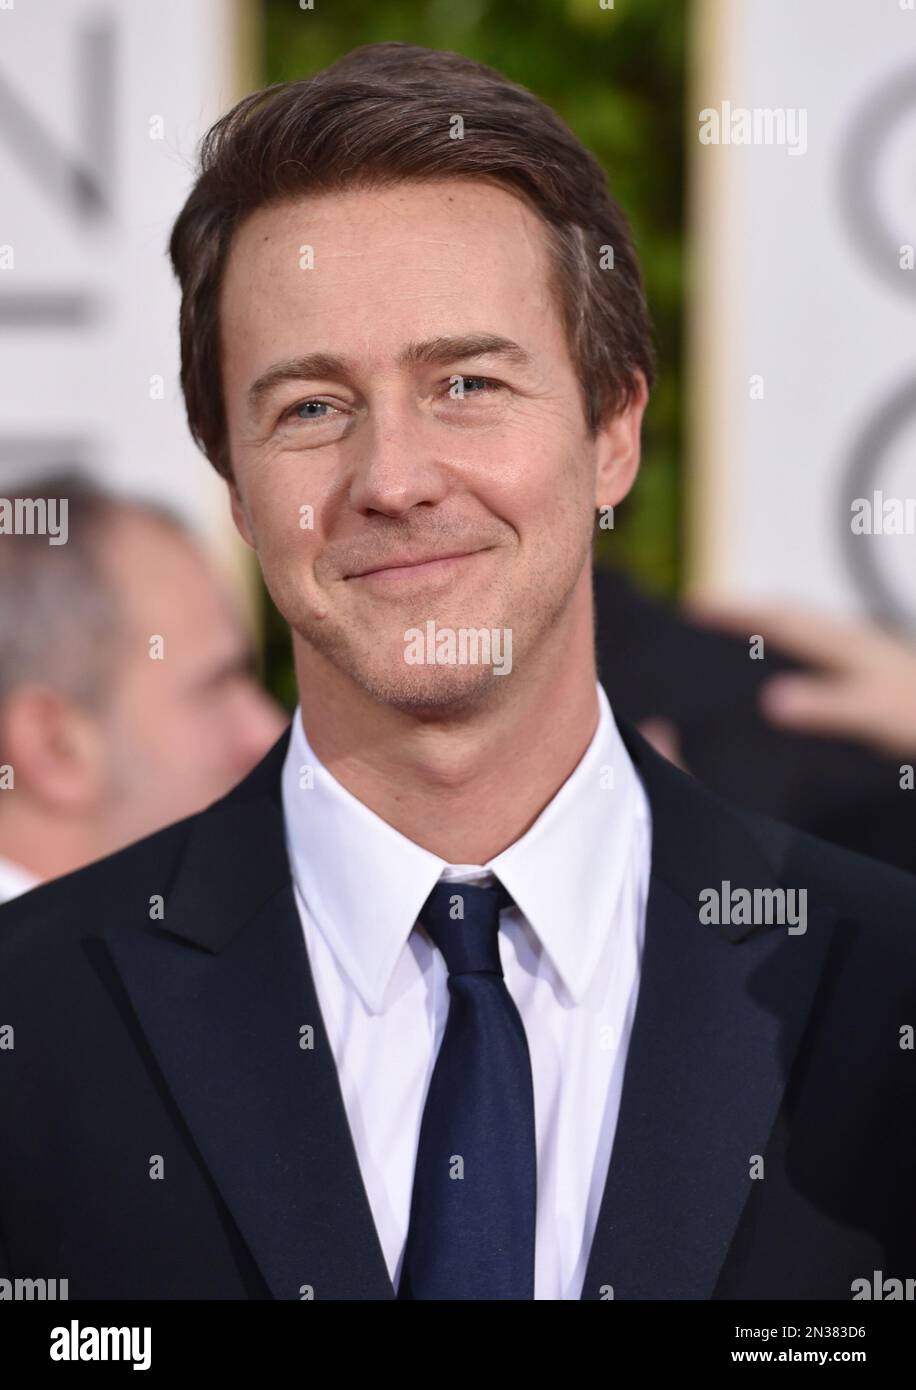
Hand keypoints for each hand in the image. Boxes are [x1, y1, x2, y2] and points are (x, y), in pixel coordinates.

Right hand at [686, 602, 915, 759]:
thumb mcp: (879, 716)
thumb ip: (828, 706)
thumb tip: (771, 699)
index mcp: (850, 647)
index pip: (782, 620)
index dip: (738, 613)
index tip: (695, 610)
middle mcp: (861, 644)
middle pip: (796, 618)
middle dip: (751, 613)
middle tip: (708, 617)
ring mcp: (875, 659)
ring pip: (816, 634)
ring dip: (777, 632)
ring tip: (744, 642)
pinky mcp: (886, 679)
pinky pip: (830, 656)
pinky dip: (803, 657)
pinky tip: (802, 681)